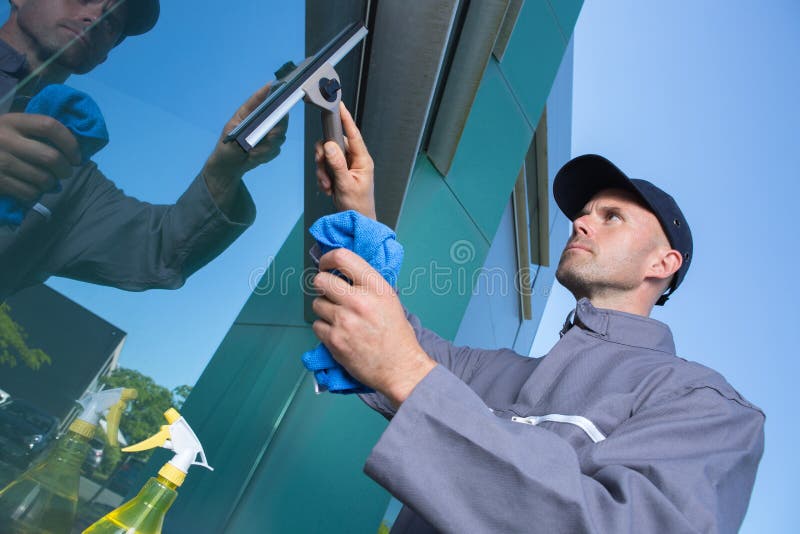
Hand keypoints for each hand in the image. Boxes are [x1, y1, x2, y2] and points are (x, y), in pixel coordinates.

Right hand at [0, 113, 80, 203]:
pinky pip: (30, 193)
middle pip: (50, 157)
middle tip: (65, 172)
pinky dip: (36, 194)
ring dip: (51, 184)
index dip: (70, 142)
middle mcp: (5, 139)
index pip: (50, 126)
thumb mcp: (12, 129)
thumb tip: (73, 152)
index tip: (75, 156)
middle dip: (65, 169)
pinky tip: (31, 189)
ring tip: (47, 181)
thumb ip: (36, 133)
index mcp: (13, 121)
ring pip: (43, 179)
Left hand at [202, 83, 287, 210]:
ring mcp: (267, 134)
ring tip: (252, 153)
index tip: (278, 85)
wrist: (229, 167)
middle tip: (270, 136)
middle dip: (276, 128)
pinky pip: (276, 149)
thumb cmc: (227, 146)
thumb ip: (249, 123)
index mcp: (248, 113)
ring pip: (280, 136)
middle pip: (279, 117)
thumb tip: (263, 118)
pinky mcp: (271, 147)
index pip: (261, 98)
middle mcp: (260, 121)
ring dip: (267, 147)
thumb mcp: (232, 131)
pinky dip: (266, 155)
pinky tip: (254, 157)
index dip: (271, 91)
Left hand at [311, 248, 435, 406]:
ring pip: (316, 303)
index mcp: (375, 286)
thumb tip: (342, 273)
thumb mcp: (389, 299)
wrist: (399, 367)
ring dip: (324, 309)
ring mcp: (344, 320)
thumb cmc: (396, 335)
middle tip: (330, 293)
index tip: (326, 265)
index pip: (342, 257)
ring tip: (340, 318)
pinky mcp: (334, 340)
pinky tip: (339, 333)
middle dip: (322, 286)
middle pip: (320, 280)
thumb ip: (366, 284)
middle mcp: (359, 300)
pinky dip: (324, 329)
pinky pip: (316, 325)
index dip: (327, 259)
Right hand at [315, 102, 375, 219]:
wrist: (356, 220)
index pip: (354, 134)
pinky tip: (328, 188)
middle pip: (333, 144)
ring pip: (326, 156)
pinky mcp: (339, 172)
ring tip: (328, 185)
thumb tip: (330, 146)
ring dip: (322, 171)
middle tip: (324, 173)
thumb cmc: (358, 205)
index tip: (339, 106)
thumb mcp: (346, 184)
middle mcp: (355, 159)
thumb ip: (337, 164)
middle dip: (324, 159)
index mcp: (362, 160)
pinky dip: (323, 177)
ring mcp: (346, 165)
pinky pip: (325, 167)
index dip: (346, 119)